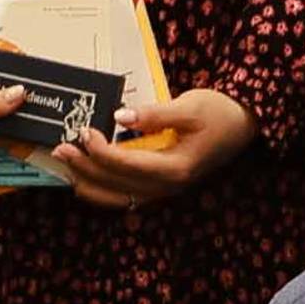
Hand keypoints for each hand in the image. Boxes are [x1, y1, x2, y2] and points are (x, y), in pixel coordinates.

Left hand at [48, 85, 253, 209]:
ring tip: (65, 167)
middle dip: (85, 169)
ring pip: (119, 197)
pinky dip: (103, 189)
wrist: (244, 124)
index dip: (100, 151)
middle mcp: (167, 187)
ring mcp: (164, 190)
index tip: (83, 132)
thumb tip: (120, 116)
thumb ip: (155, 114)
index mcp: (175, 169)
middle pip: (117, 186)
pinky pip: (126, 196)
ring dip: (89, 184)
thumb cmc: (219, 112)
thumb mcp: (190, 106)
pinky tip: (85, 179)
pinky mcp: (162, 186)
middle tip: (59, 150)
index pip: (126, 166)